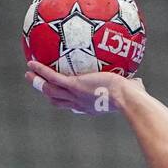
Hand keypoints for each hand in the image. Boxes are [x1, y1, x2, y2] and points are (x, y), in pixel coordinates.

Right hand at [23, 59, 145, 114]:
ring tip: (28, 74)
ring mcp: (75, 95)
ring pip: (50, 90)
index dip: (68, 101)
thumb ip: (133, 86)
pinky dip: (40, 70)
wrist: (127, 99)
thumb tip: (139, 82)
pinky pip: (52, 77)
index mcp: (91, 106)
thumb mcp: (131, 92)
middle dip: (47, 93)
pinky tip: (31, 62)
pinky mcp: (73, 85)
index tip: (65, 97)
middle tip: (39, 86)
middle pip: (58, 100)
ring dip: (37, 83)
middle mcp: (81, 103)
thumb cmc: (134, 97)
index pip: (76, 105)